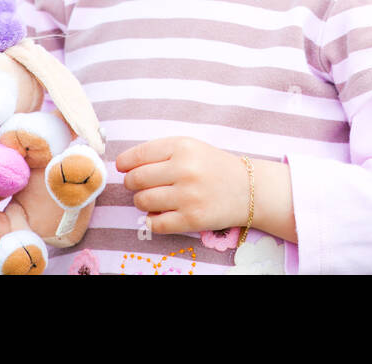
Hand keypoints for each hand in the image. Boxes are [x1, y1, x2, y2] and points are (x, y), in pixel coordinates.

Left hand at [115, 138, 248, 235]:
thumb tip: (123, 166)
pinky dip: (152, 221)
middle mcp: (185, 170)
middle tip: (141, 185)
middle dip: (133, 184)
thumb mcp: (190, 147)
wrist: (248, 188)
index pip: (138, 156)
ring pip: (142, 202)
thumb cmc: (213, 166)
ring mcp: (188, 196)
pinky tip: (161, 214)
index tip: (123, 168)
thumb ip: (159, 152)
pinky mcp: (192, 219)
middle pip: (136, 180)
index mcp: (182, 147)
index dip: (125, 163)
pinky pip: (155, 224)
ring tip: (155, 199)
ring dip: (143, 202)